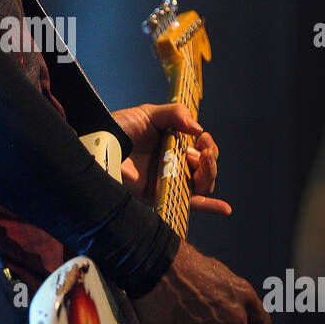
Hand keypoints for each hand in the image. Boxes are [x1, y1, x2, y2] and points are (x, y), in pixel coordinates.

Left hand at [112, 102, 230, 215]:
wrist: (99, 144)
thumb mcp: (149, 114)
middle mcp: (172, 165)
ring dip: (209, 174)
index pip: (201, 150)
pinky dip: (208, 207)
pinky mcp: (159, 196)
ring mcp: (167, 181)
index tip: (202, 137)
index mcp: (172, 146)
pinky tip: (225, 209)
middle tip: (203, 150)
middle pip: (205, 169)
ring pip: (200, 185)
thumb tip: (197, 129)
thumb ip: (175, 114)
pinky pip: (187, 204)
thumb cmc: (119, 128)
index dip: (207, 146)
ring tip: (202, 161)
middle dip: (210, 159)